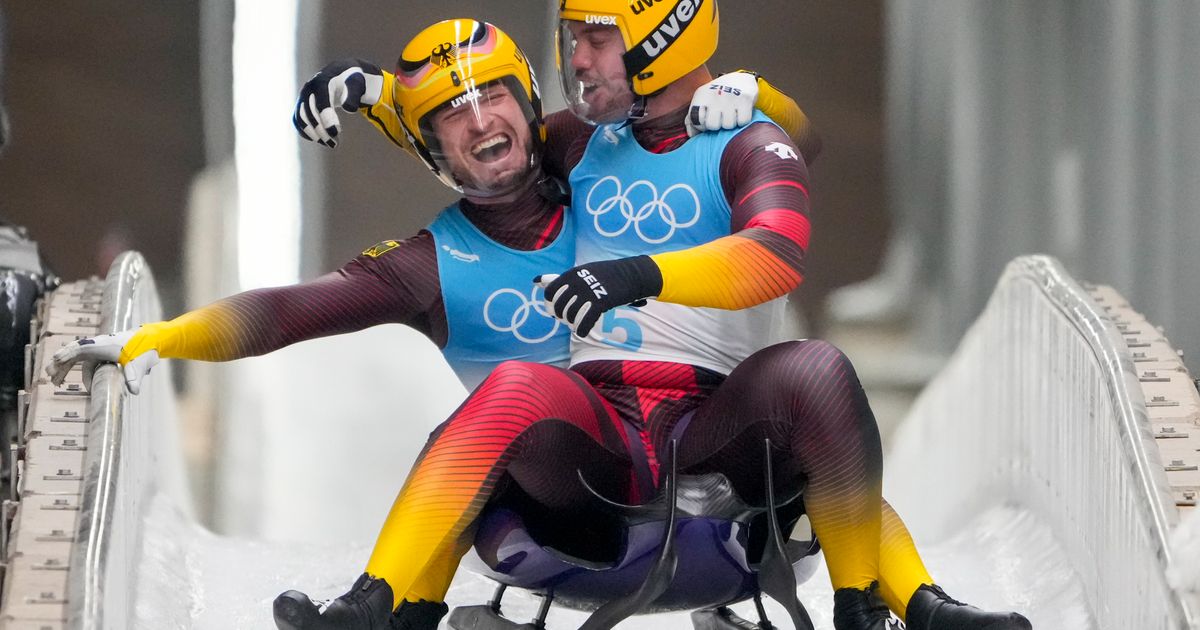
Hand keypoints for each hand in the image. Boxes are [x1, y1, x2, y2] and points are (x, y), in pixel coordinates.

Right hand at [46, 328, 159, 394]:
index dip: (68, 354)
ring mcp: (98, 350)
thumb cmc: (144, 349)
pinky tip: (69, 381)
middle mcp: (98, 346)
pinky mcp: (100, 355)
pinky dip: (76, 371)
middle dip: (62, 363)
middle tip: (50, 375)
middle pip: (74, 353)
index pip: (81, 348)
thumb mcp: (139, 364)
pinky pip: (83, 363)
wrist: (151, 340)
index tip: (57, 360)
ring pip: (76, 359)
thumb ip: (135, 377)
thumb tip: (135, 391)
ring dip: (65, 368)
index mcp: (104, 345)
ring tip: (55, 382)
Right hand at [293, 58, 384, 147]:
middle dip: (321, 131)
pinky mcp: (301, 104)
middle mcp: (309, 89)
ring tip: (330, 144)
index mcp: (322, 82)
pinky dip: (306, 132)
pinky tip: (319, 140)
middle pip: (310, 113)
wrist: (342, 73)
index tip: (335, 134)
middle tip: (334, 144)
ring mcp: (303, 97)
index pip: (321, 104)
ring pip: (301, 118)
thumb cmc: (352, 80)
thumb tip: (348, 109)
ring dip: (313, 134)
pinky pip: (298, 120)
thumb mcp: (358, 84)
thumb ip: (354, 95)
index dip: (327, 120)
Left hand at [533, 256, 661, 337]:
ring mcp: (588, 293)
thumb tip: (536, 280)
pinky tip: (582, 332)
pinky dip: (581, 330)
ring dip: (572, 323)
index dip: (551, 305)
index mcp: (571, 275)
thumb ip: (558, 280)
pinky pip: (584, 322)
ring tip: (578, 323)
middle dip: (563, 316)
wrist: (631, 275)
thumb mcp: (580, 273)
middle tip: (570, 318)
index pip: (549, 293)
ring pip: (571, 316)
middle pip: (559, 308)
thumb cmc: (603, 275)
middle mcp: (577, 283)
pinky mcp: (600, 302)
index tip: (558, 310)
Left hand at [685, 71, 759, 136]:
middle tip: (721, 118)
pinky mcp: (745, 99)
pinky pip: (742, 121)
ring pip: (728, 125)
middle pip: (712, 125)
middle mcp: (715, 94)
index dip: (701, 126)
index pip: (696, 119)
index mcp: (701, 95)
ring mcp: (730, 96)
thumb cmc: (717, 95)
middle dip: (717, 126)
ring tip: (731, 115)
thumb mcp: (702, 101)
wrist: (739, 80)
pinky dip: (742, 121)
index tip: (707, 121)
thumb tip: (692, 135)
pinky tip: (740, 113)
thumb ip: (691, 118)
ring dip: (730, 124)